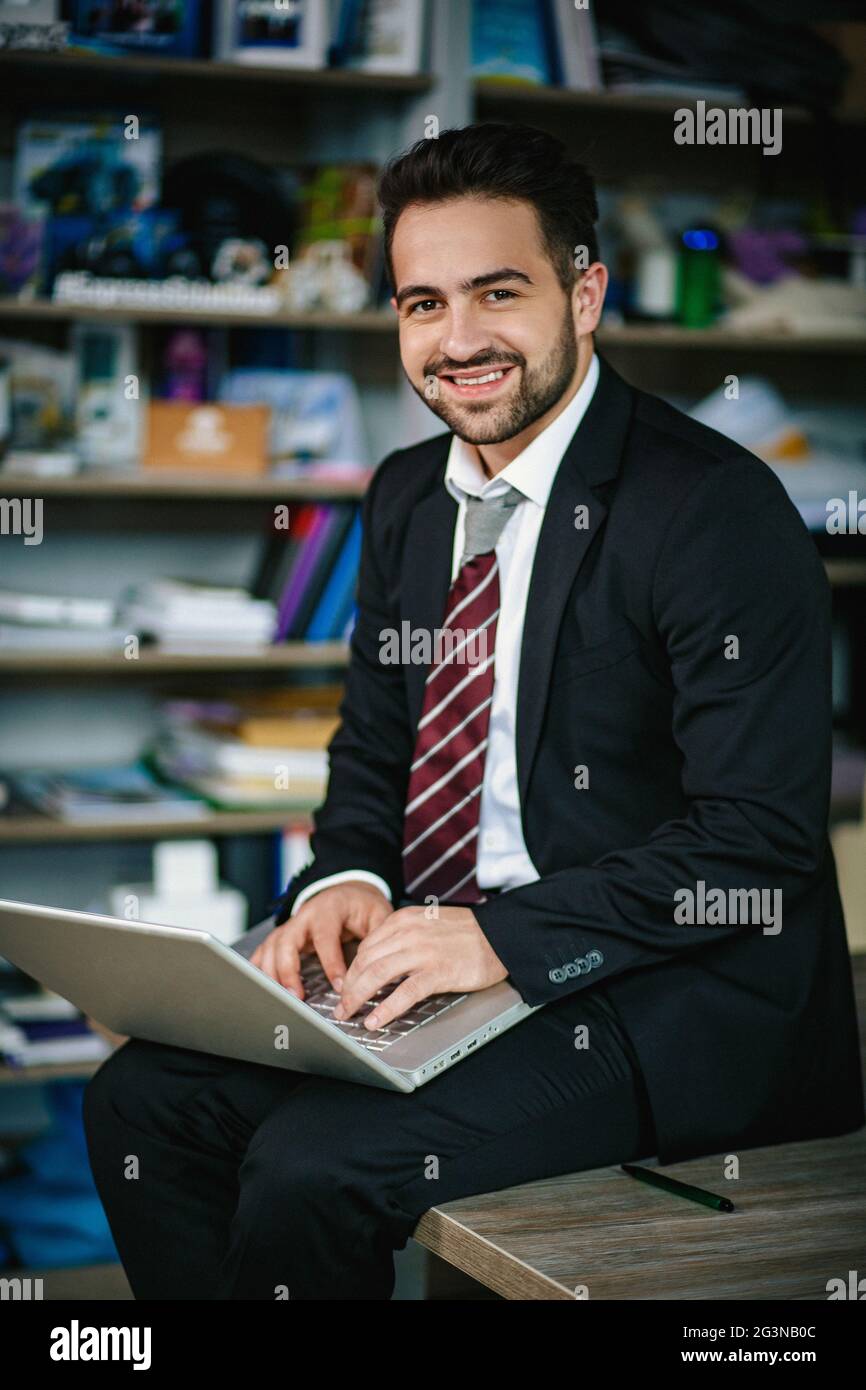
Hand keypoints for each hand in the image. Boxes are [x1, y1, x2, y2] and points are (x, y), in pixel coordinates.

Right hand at [249, 881, 390, 997]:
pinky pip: (264, 951)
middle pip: (287, 941)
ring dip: (272, 974)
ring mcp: (291, 926)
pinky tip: (260, 988)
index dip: (331, 963)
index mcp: (329, 909)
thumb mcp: (379, 914)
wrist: (348, 892)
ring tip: (282, 999)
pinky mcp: (283, 936)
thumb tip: (375, 964)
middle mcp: (304, 916)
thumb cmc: (362, 906)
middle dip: (289, 970)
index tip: (339, 986)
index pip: (325, 937)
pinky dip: (259, 969)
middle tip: (297, 996)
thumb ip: (377, 937)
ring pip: (271, 947)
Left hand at [334, 905, 507, 1030]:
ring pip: (376, 975)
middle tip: (341, 1006)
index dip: (351, 971)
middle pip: (365, 961)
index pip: (365, 947)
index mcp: (403, 919)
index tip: (346, 987)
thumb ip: (402, 938)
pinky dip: (386, 1009)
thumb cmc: (466, 933)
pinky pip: (404, 993)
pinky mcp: (438, 972)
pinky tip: (375, 1020)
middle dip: (348, 987)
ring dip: (358, 997)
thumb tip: (379, 962)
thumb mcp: (426, 924)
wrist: (500, 935)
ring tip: (349, 1014)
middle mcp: (408, 933)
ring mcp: (422, 952)